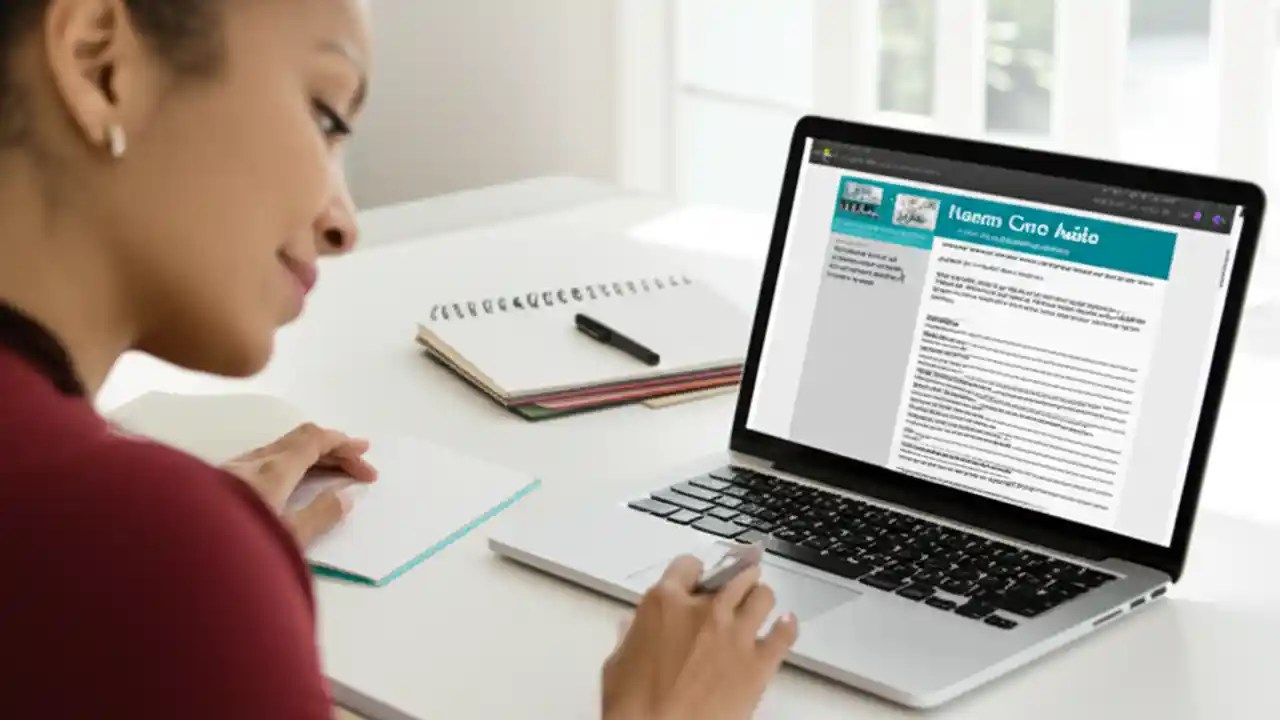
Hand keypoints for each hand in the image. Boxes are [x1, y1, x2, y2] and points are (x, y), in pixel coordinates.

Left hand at [222, 423, 377, 545]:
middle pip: (298, 442)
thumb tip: (344, 497)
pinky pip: (262, 461)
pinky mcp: (215, 484)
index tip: (365, 457)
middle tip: (358, 465)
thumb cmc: (235, 550)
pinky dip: (288, 464)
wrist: (170, 558)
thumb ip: (320, 516)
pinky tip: (288, 483)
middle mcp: (251, 462)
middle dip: (332, 450)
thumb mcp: (288, 540)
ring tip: (329, 474)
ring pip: (278, 450)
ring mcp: (230, 470)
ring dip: (310, 457)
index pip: (314, 440)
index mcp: (274, 469)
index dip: (344, 445)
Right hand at [602, 555, 797, 719]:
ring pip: (763, 595)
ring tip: (757, 607)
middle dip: (735, 581)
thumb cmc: (632, 707)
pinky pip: (784, 633)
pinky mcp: (759, 663)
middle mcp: (705, 610)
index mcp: (664, 603)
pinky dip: (786, 627)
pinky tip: (784, 626)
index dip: (694, 573)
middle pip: (734, 576)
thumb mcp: (618, 665)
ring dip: (759, 598)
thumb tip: (633, 627)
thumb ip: (631, 637)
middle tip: (734, 591)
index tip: (697, 581)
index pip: (688, 565)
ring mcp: (735, 634)